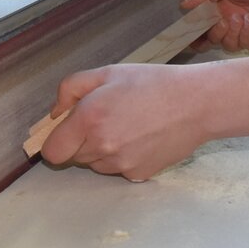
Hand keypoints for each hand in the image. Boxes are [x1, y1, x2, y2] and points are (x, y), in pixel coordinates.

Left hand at [39, 63, 217, 181]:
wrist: (196, 103)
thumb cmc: (152, 83)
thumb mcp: (108, 73)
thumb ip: (71, 89)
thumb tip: (54, 114)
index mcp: (89, 119)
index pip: (52, 152)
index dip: (56, 142)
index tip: (68, 131)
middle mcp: (102, 146)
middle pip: (74, 157)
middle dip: (82, 141)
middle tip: (106, 119)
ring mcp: (120, 165)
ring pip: (96, 165)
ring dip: (102, 151)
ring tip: (127, 127)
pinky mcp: (138, 175)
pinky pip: (118, 170)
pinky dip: (123, 158)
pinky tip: (141, 138)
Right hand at [182, 0, 248, 51]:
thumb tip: (183, 4)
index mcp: (222, 4)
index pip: (201, 21)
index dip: (193, 27)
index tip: (186, 28)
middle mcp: (230, 20)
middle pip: (209, 36)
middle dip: (209, 31)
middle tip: (218, 20)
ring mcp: (243, 33)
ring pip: (223, 43)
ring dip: (227, 32)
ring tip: (238, 18)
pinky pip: (241, 45)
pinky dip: (243, 34)